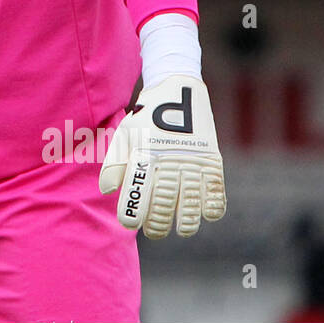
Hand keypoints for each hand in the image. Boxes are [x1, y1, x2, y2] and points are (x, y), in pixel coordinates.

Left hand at [99, 75, 226, 237]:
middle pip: (164, 203)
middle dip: (158, 223)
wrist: (178, 90)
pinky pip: (215, 191)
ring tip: (182, 230)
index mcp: (143, 154)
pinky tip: (206, 215)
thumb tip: (108, 191)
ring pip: (191, 202)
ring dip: (187, 222)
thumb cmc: (145, 118)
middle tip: (155, 232)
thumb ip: (115, 163)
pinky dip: (212, 207)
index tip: (130, 223)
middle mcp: (168, 160)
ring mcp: (192, 160)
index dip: (133, 212)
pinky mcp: (212, 159)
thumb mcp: (126, 134)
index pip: (136, 192)